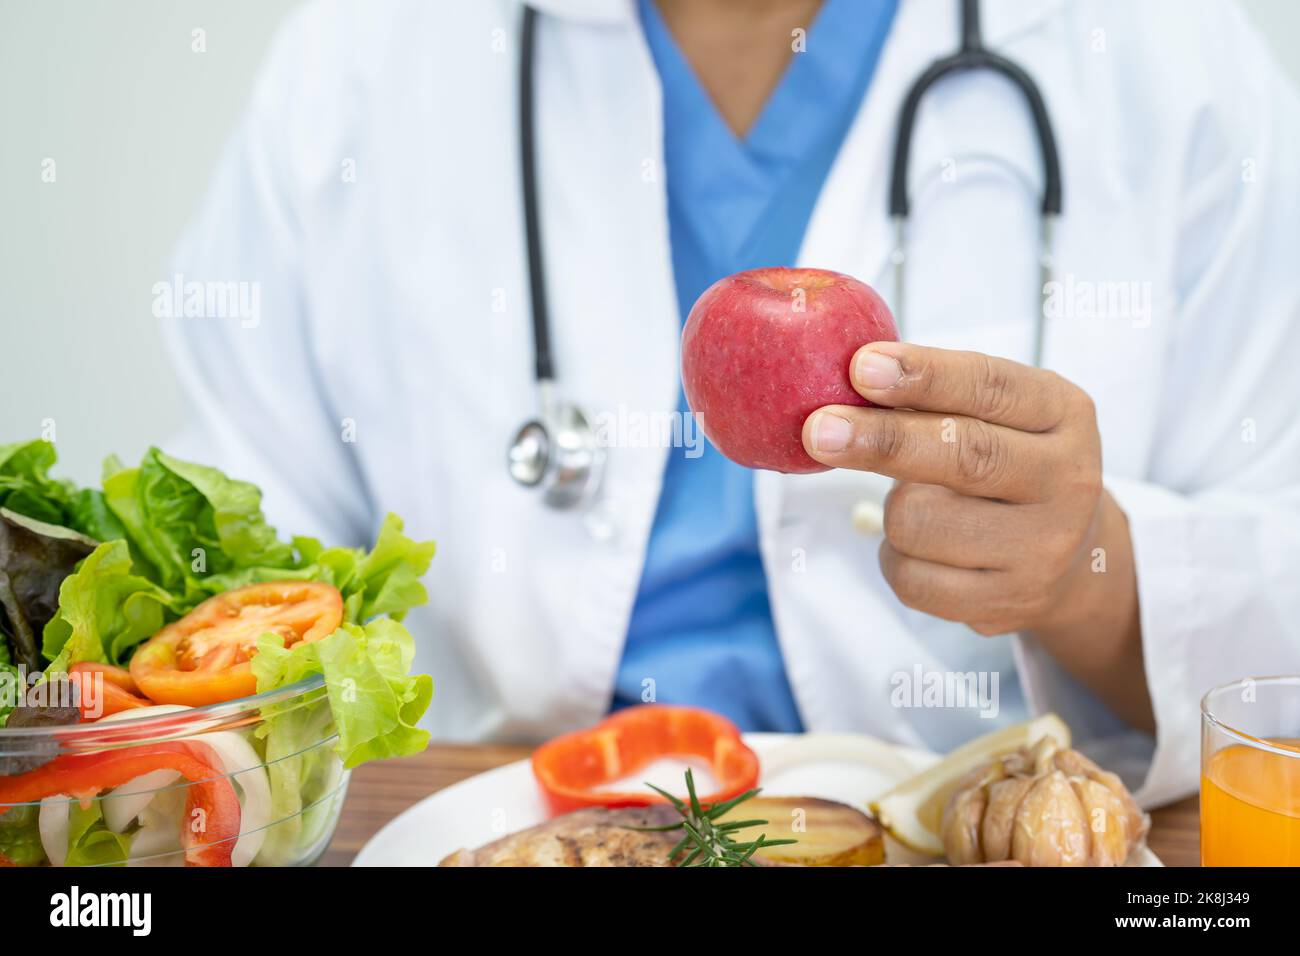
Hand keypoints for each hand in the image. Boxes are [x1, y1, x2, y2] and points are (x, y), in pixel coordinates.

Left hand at [801, 342, 1151, 730]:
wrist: (1072, 558)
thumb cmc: (1006, 463)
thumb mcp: (995, 414)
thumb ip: (934, 394)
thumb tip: (848, 377)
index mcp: (1062, 413)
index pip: (990, 386)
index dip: (923, 375)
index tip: (861, 367)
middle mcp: (1066, 479)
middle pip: (963, 456)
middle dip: (881, 440)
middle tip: (818, 429)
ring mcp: (1043, 548)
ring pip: (920, 521)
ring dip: (890, 510)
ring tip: (911, 504)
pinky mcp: (1009, 603)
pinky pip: (913, 580)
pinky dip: (895, 559)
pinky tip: (918, 549)